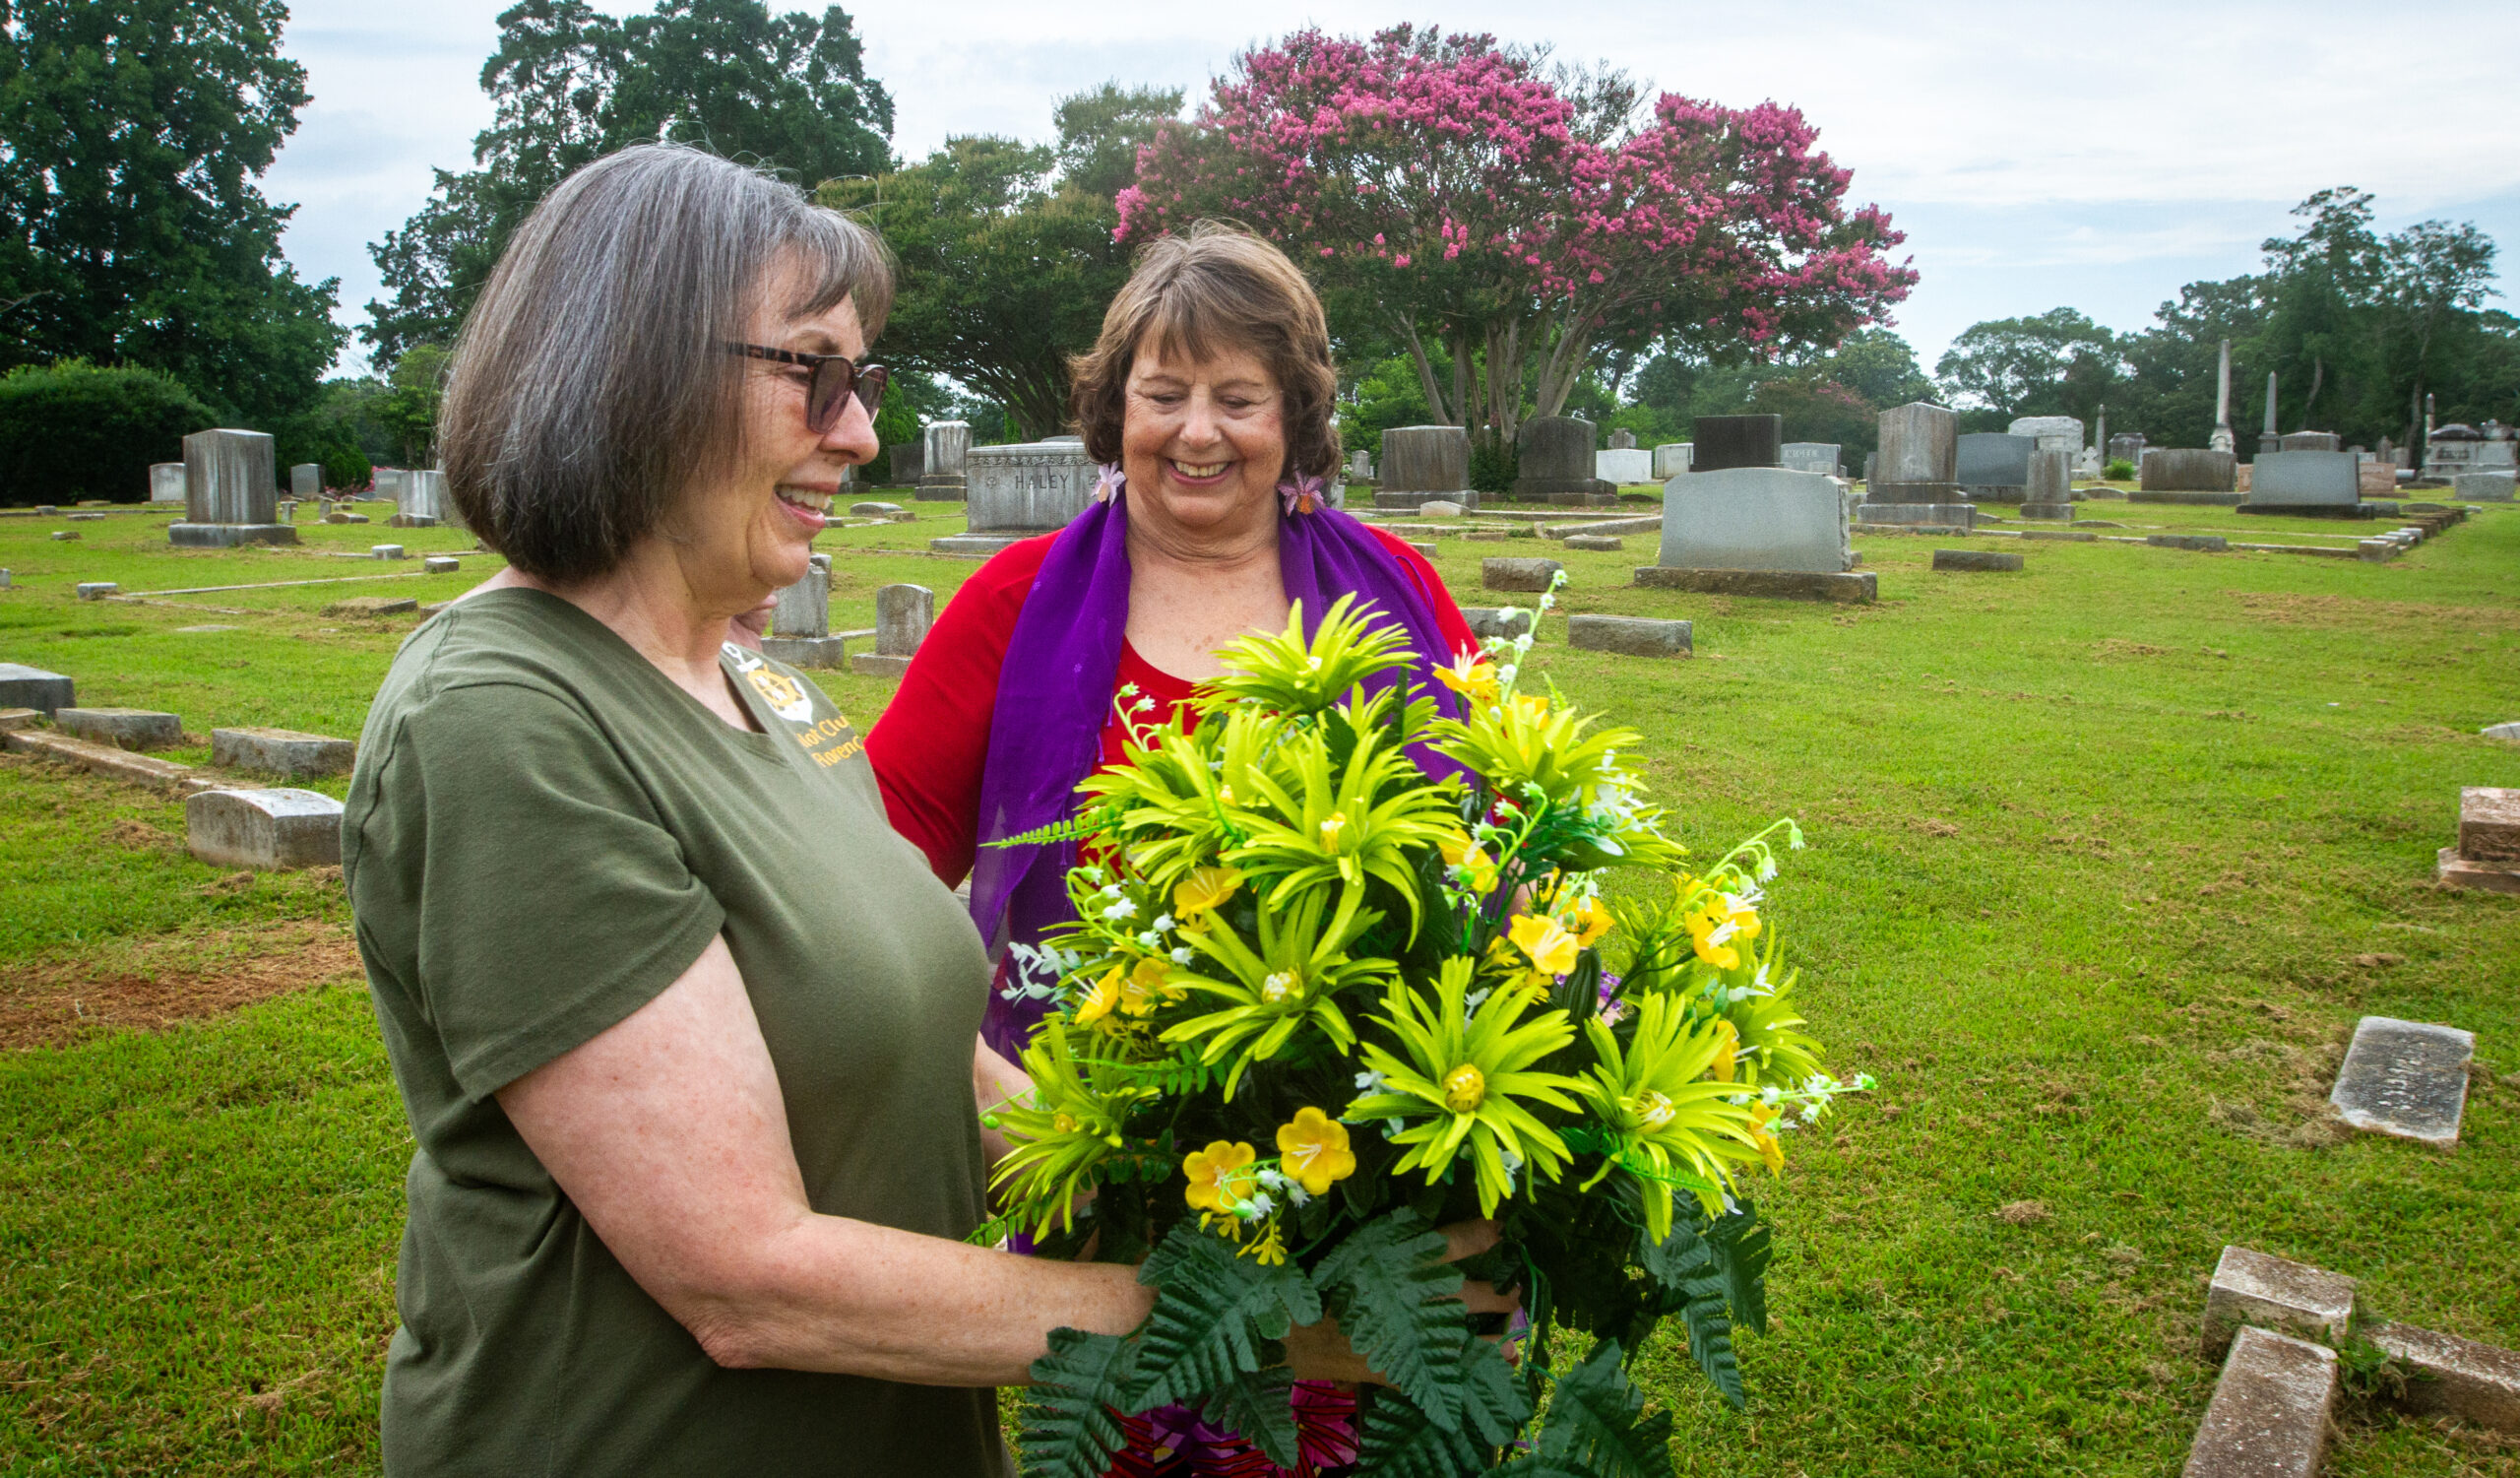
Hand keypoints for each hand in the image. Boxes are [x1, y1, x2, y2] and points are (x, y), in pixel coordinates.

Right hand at [1282, 1218, 1519, 1384]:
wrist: (1290, 1328)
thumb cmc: (1319, 1277)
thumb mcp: (1354, 1244)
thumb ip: (1391, 1233)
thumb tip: (1427, 1223)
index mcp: (1406, 1259)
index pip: (1458, 1241)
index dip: (1485, 1234)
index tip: (1500, 1229)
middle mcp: (1419, 1295)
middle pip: (1474, 1293)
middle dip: (1500, 1293)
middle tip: (1515, 1289)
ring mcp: (1414, 1334)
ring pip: (1467, 1333)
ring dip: (1496, 1334)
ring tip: (1512, 1334)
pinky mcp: (1402, 1366)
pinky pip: (1443, 1370)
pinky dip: (1469, 1369)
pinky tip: (1490, 1367)